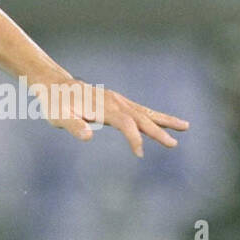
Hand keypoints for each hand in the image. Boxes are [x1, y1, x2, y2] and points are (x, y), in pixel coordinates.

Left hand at [41, 80, 188, 157]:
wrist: (54, 85)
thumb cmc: (54, 104)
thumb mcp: (58, 117)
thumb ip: (73, 126)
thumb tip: (88, 136)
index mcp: (103, 107)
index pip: (126, 124)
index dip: (134, 138)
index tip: (139, 153)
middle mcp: (114, 102)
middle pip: (141, 118)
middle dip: (158, 131)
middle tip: (174, 144)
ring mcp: (117, 100)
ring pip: (144, 112)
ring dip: (164, 120)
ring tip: (185, 127)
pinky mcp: (115, 101)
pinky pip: (138, 110)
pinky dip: (152, 116)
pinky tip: (161, 122)